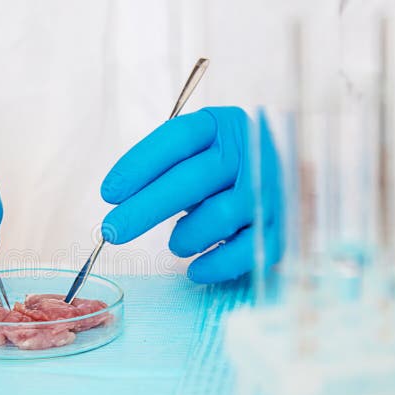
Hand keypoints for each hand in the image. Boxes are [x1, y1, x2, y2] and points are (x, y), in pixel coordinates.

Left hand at [100, 106, 282, 282]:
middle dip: (145, 208)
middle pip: (193, 179)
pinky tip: (196, 268)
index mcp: (223, 126)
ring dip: (186, 236)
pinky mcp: (281, 229)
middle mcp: (251, 153)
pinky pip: (246, 252)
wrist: (285, 181)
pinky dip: (215, 265)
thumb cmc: (223, 170)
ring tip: (176, 243)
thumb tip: (119, 200)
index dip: (139, 165)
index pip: (178, 137)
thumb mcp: (196, 153)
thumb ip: (164, 167)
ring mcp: (271, 190)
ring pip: (219, 216)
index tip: (109, 194)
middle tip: (112, 231)